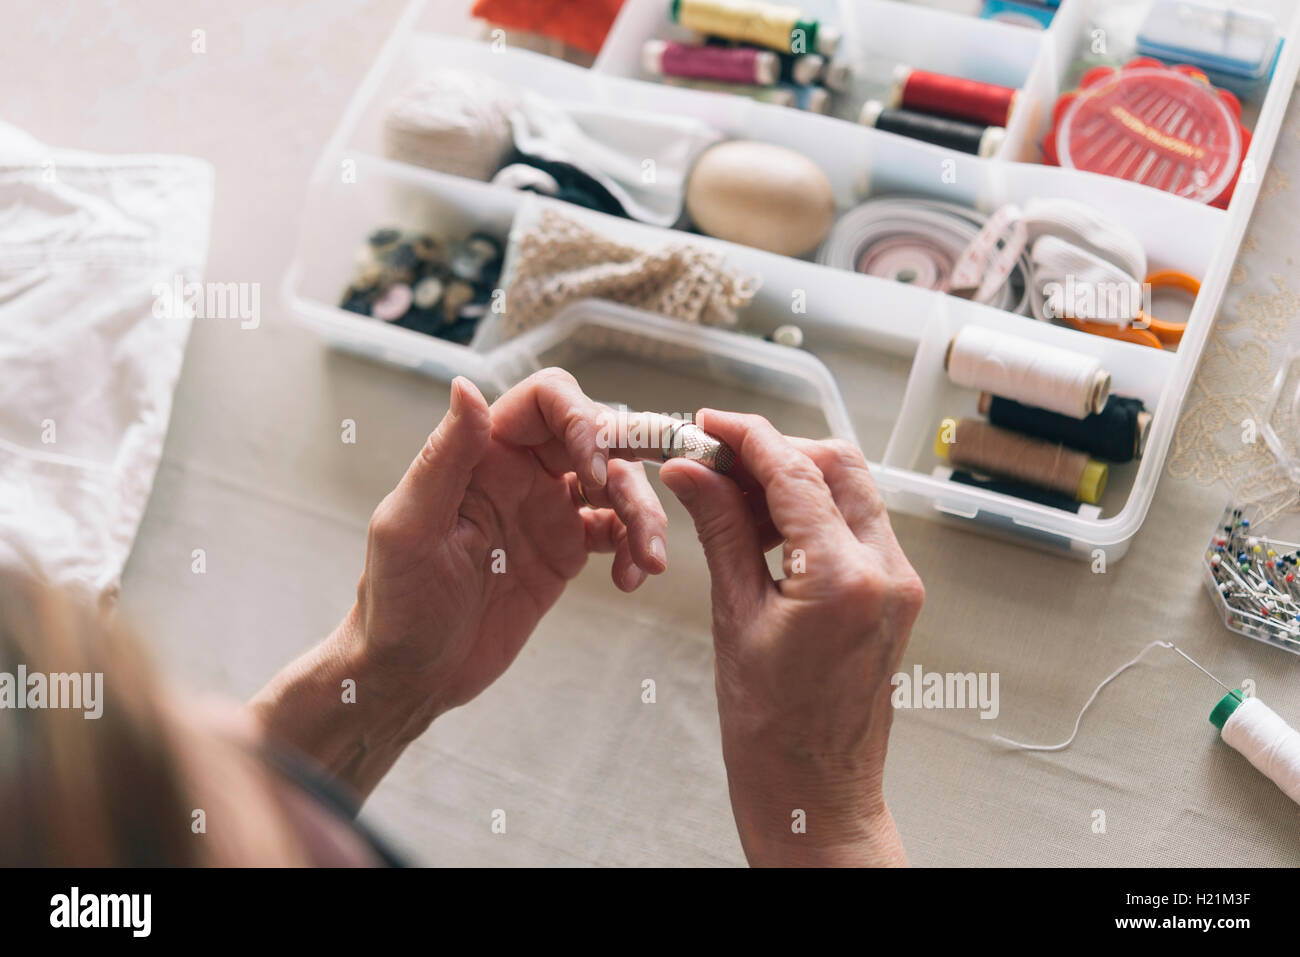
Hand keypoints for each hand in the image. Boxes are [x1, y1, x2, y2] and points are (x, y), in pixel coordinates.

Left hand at [354, 370, 668, 714]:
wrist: (413, 674)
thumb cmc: (396, 601)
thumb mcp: (410, 527)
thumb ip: (443, 457)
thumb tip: (465, 385)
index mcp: (483, 451)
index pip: (548, 400)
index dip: (583, 420)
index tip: (594, 471)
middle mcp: (521, 470)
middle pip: (598, 436)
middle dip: (633, 461)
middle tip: (648, 503)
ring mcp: (547, 509)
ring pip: (618, 484)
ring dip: (645, 514)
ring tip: (648, 560)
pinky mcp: (565, 551)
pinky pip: (617, 531)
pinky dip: (635, 548)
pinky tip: (630, 579)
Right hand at [659, 411, 923, 866]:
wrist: (816, 792)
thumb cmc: (772, 729)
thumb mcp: (734, 617)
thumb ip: (720, 532)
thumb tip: (692, 473)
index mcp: (844, 579)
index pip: (796, 473)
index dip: (748, 437)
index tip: (710, 424)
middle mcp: (887, 572)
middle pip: (837, 465)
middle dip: (776, 451)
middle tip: (717, 461)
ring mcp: (899, 583)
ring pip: (852, 490)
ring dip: (795, 479)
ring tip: (733, 497)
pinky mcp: (896, 594)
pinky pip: (858, 526)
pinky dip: (813, 511)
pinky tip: (767, 527)